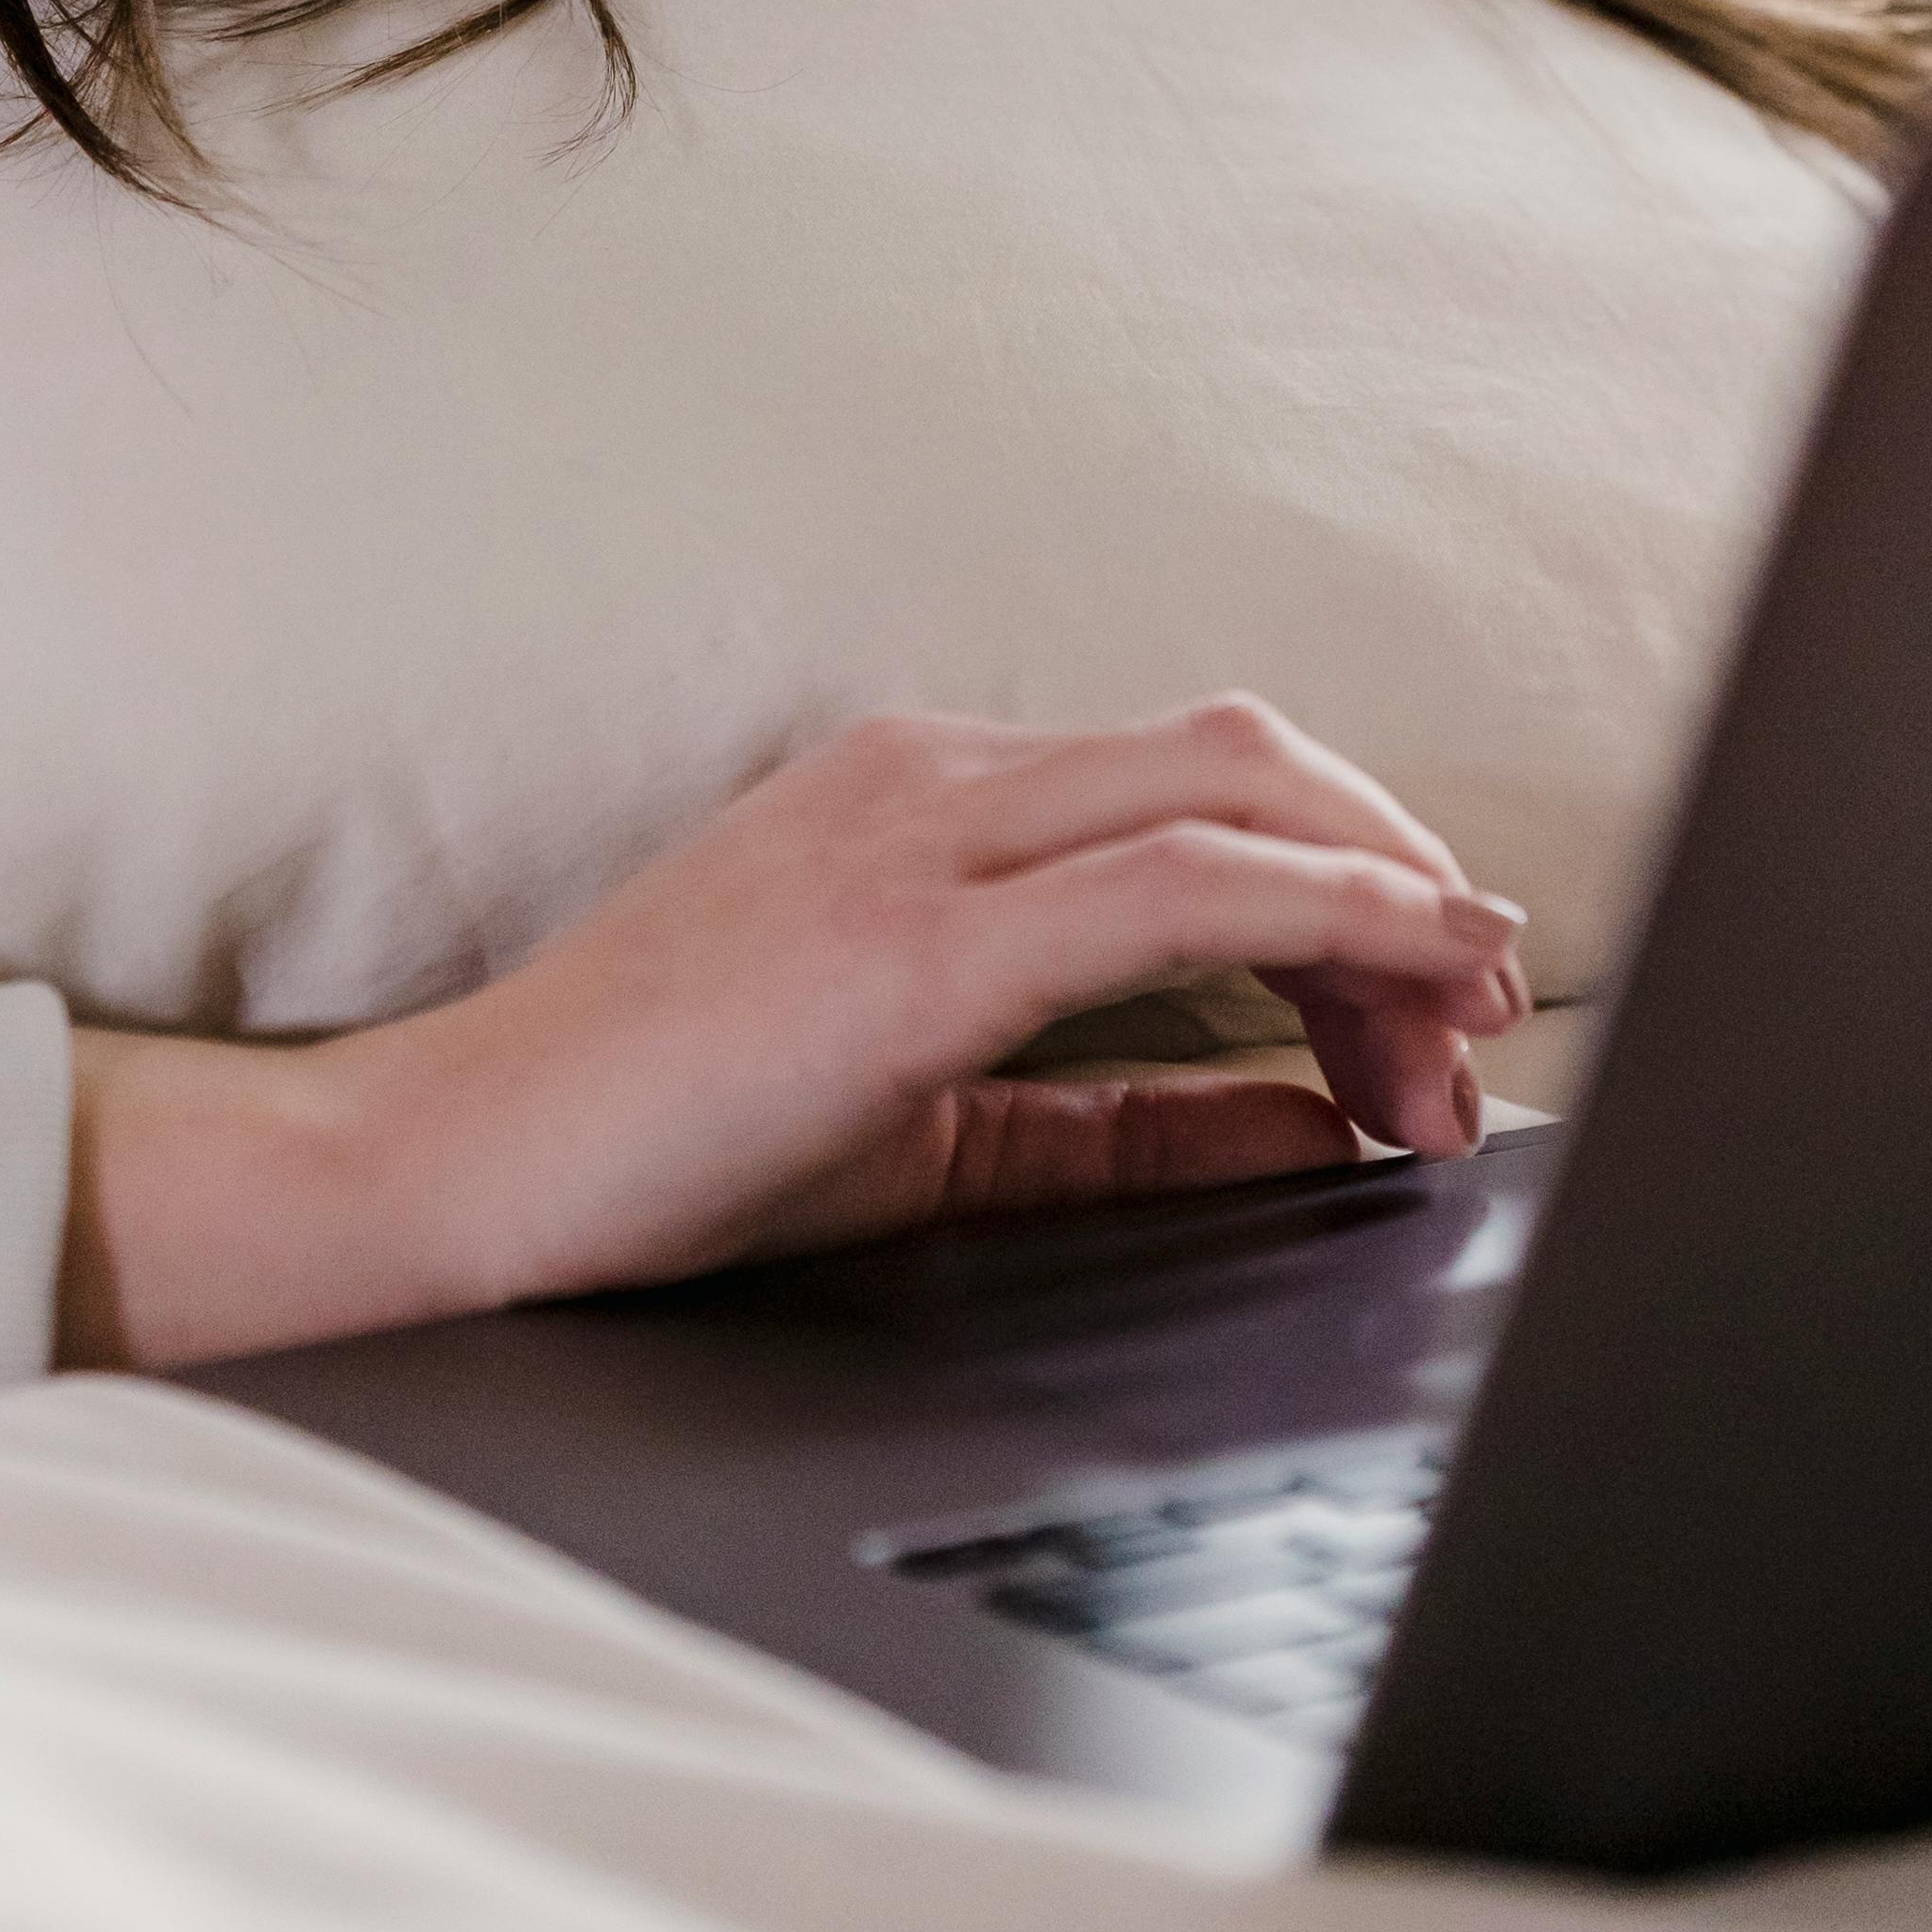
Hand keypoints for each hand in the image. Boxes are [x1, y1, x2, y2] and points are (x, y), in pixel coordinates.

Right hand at [62, 696, 1528, 1370]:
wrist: (447, 1173)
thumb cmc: (654, 1148)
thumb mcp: (933, 1126)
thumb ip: (1122, 1117)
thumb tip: (1311, 1121)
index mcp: (925, 794)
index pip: (1202, 784)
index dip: (1353, 875)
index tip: (1437, 1004)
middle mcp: (933, 779)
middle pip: (1249, 758)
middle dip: (1399, 873)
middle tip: (1484, 1018)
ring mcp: (916, 837)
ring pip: (1233, 793)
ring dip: (1384, 901)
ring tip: (1465, 1027)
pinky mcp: (909, 942)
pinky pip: (1171, 889)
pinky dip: (1316, 920)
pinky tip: (1392, 989)